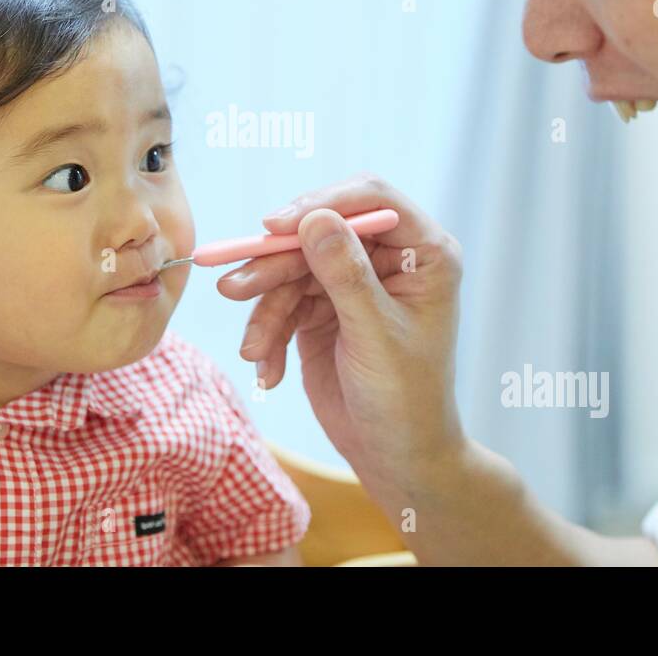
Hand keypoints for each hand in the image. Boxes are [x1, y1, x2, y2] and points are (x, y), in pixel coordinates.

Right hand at [217, 172, 466, 484]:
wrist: (396, 457)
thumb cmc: (406, 399)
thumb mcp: (375, 334)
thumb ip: (346, 274)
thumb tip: (315, 218)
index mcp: (424, 252)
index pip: (371, 199)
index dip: (321, 203)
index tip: (274, 225)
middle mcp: (388, 258)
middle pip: (319, 232)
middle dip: (275, 264)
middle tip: (234, 287)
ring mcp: (351, 282)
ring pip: (292, 269)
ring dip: (265, 307)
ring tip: (252, 349)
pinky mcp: (322, 309)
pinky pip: (283, 303)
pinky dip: (269, 333)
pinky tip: (267, 369)